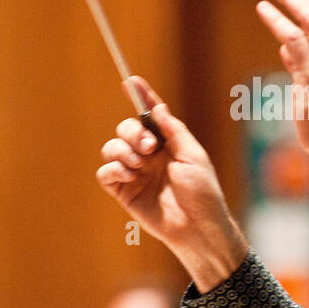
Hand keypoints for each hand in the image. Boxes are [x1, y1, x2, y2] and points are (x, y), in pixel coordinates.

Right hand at [97, 76, 248, 292]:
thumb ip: (173, 131)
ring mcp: (135, 173)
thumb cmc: (202, 193)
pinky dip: (113, 169)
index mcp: (168, 144)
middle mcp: (149, 155)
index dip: (141, 97)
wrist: (197, 227)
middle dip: (133, 132)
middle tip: (149, 147)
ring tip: (139, 165)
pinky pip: (105, 172)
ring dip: (123, 150)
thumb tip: (157, 107)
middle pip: (126, 129)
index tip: (131, 80)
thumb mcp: (193, 155)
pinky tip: (129, 175)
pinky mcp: (124, 192)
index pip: (151, 115)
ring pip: (112, 148)